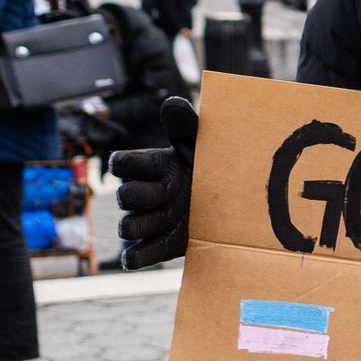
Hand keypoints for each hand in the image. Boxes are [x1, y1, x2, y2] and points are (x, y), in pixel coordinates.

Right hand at [109, 97, 197, 269]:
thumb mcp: (202, 145)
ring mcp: (152, 221)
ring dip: (143, 224)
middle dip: (139, 196)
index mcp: (154, 166)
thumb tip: (173, 103)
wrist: (237, 203)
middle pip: (124, 196)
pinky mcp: (160, 245)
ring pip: (129, 226)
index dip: (125, 164)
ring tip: (167, 218)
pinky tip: (134, 257)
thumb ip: (186, 125)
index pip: (123, 163)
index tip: (129, 163)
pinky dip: (134, 257)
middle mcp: (148, 193)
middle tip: (166, 192)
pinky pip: (136, 255)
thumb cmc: (213, 166)